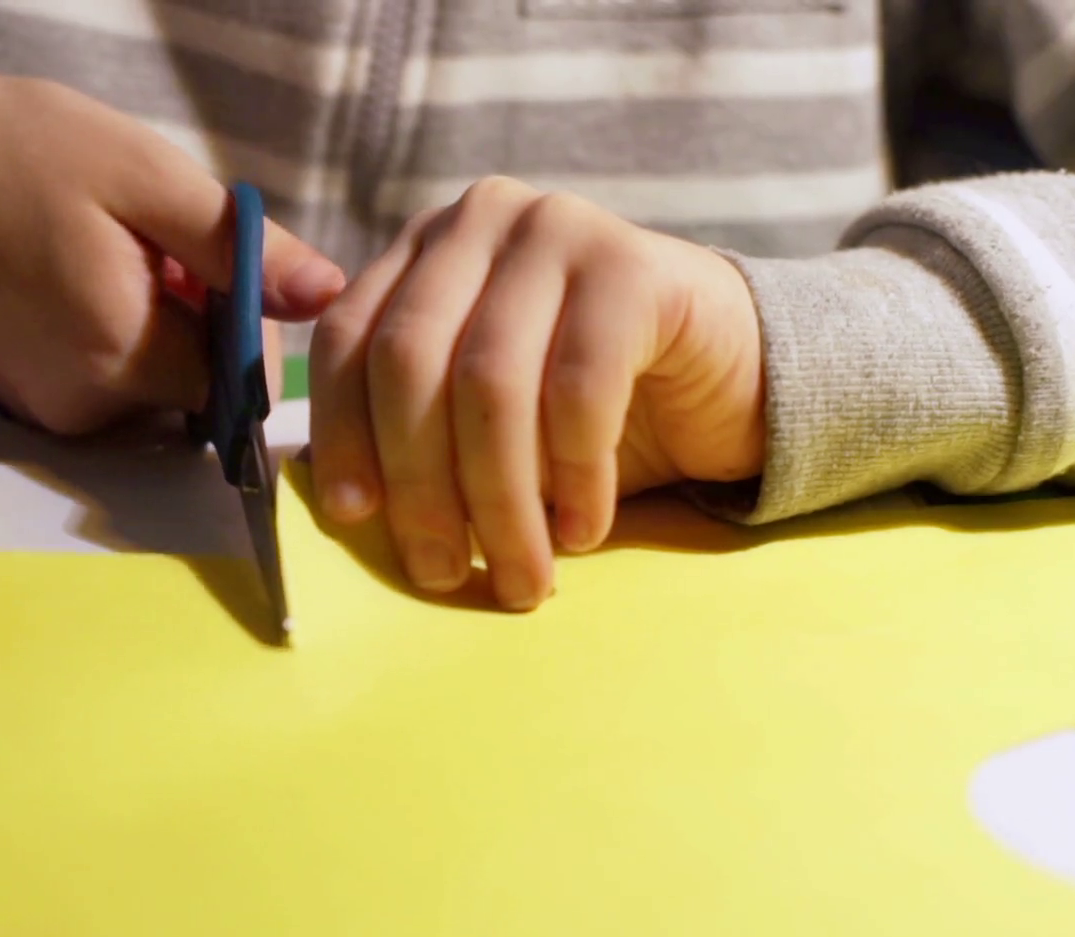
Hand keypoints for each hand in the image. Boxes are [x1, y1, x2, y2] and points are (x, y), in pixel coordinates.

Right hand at [0, 59, 342, 432]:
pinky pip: (96, 385)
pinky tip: (62, 277)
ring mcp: (45, 412)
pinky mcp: (15, 402)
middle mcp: (85, 408)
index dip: (238, 319)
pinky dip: (101, 338)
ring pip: (145, 388)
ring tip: (94, 254)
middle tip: (141, 243)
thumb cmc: (15, 151)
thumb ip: (238, 246)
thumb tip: (327, 295)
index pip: (236, 378)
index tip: (196, 255)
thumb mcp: (142, 176)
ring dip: (146, 329)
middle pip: (191, 389)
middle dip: (190, 323)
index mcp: (122, 355)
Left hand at [309, 176, 764, 611]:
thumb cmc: (590, 409)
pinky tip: (582, 531)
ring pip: (491, 386)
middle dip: (420, 486)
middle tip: (441, 575)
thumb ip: (415, 430)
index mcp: (426, 249)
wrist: (732, 373)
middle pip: (412, 364)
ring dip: (500, 503)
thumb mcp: (483, 416)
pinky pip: (580, 391)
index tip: (353, 517)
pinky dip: (575, 478)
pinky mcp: (632, 266)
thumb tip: (347, 503)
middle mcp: (483, 220)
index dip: (342, 431)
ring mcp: (559, 231)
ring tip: (520, 578)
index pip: (349, 338)